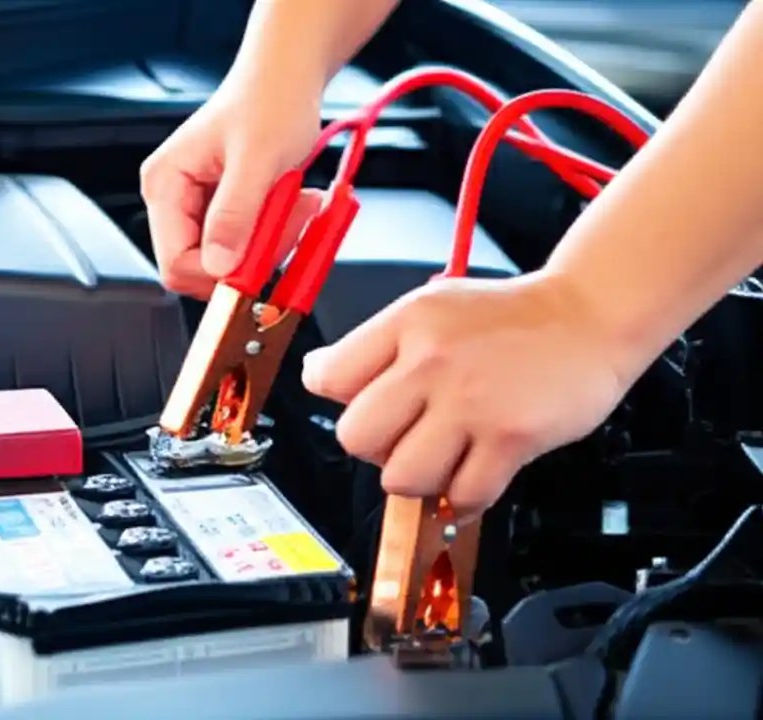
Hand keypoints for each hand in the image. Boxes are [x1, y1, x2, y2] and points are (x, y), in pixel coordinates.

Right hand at [140, 71, 325, 296]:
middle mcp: (174, 199)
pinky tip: (290, 206)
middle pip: (203, 266)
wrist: (288, 78)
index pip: (175, 262)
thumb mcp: (257, 158)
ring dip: (270, 244)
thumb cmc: (270, 99)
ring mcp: (198, 207)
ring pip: (229, 260)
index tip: (260, 265)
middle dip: (251, 256)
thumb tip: (218, 265)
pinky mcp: (224, 211)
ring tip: (295, 206)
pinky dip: (275, 235)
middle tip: (287, 225)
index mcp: (165, 184)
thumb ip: (235, 213)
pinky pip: (246, 246)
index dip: (218, 274)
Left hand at [301, 272, 640, 521]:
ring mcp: (471, 402)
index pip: (328, 378)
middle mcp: (431, 361)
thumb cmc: (511, 318)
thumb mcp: (432, 305)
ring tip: (443, 457)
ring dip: (420, 479)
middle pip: (356, 438)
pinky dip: (462, 499)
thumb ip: (379, 343)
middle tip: (405, 440)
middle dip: (376, 449)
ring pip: (402, 477)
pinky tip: (472, 476)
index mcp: (406, 324)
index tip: (362, 408)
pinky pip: (463, 495)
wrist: (590, 315)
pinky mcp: (510, 437)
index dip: (340, 403)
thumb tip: (320, 376)